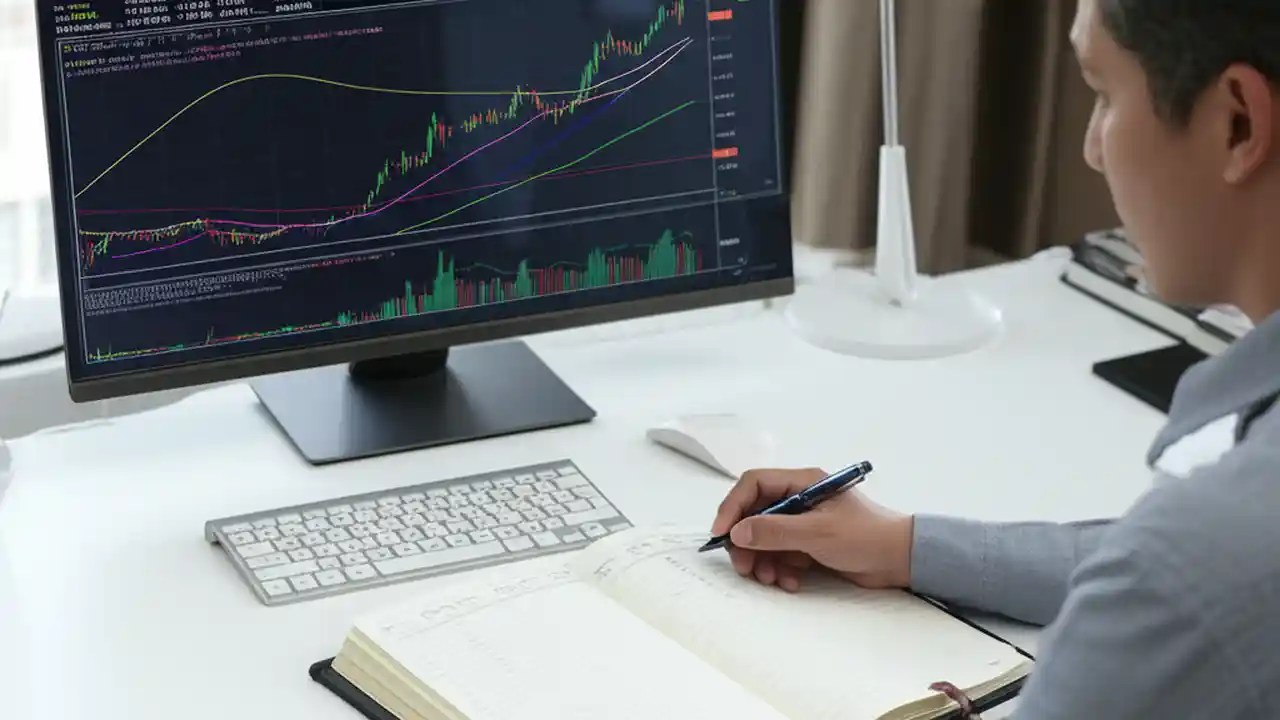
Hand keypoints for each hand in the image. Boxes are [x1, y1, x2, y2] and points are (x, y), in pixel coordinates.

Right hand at [711, 468, 913, 592]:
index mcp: (802, 482)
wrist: (902, 560)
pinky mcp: (808, 544)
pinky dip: (779, 568)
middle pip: (754, 514)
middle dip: (746, 542)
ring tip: (771, 579)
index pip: (753, 484)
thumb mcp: (817, 534)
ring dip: (762, 560)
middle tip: (745, 567)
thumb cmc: (866, 537)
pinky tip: (790, 582)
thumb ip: (775, 531)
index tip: (722, 534)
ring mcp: (803, 521)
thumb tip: (736, 533)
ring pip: (764, 537)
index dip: (733, 506)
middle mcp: (799, 498)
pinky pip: (780, 553)